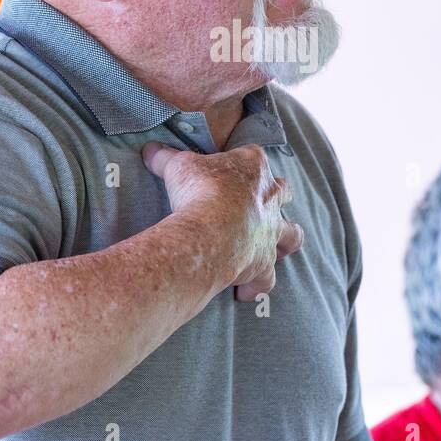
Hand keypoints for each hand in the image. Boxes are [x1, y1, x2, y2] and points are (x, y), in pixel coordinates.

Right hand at [142, 141, 302, 300]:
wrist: (210, 231)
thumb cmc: (199, 191)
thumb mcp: (177, 166)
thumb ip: (165, 157)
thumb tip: (149, 150)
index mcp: (253, 167)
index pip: (254, 156)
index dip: (244, 161)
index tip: (231, 167)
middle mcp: (270, 198)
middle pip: (283, 192)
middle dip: (276, 197)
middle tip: (261, 205)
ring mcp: (271, 231)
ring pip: (291, 235)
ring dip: (284, 242)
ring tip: (274, 249)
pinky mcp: (264, 261)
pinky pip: (267, 278)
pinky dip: (259, 284)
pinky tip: (246, 291)